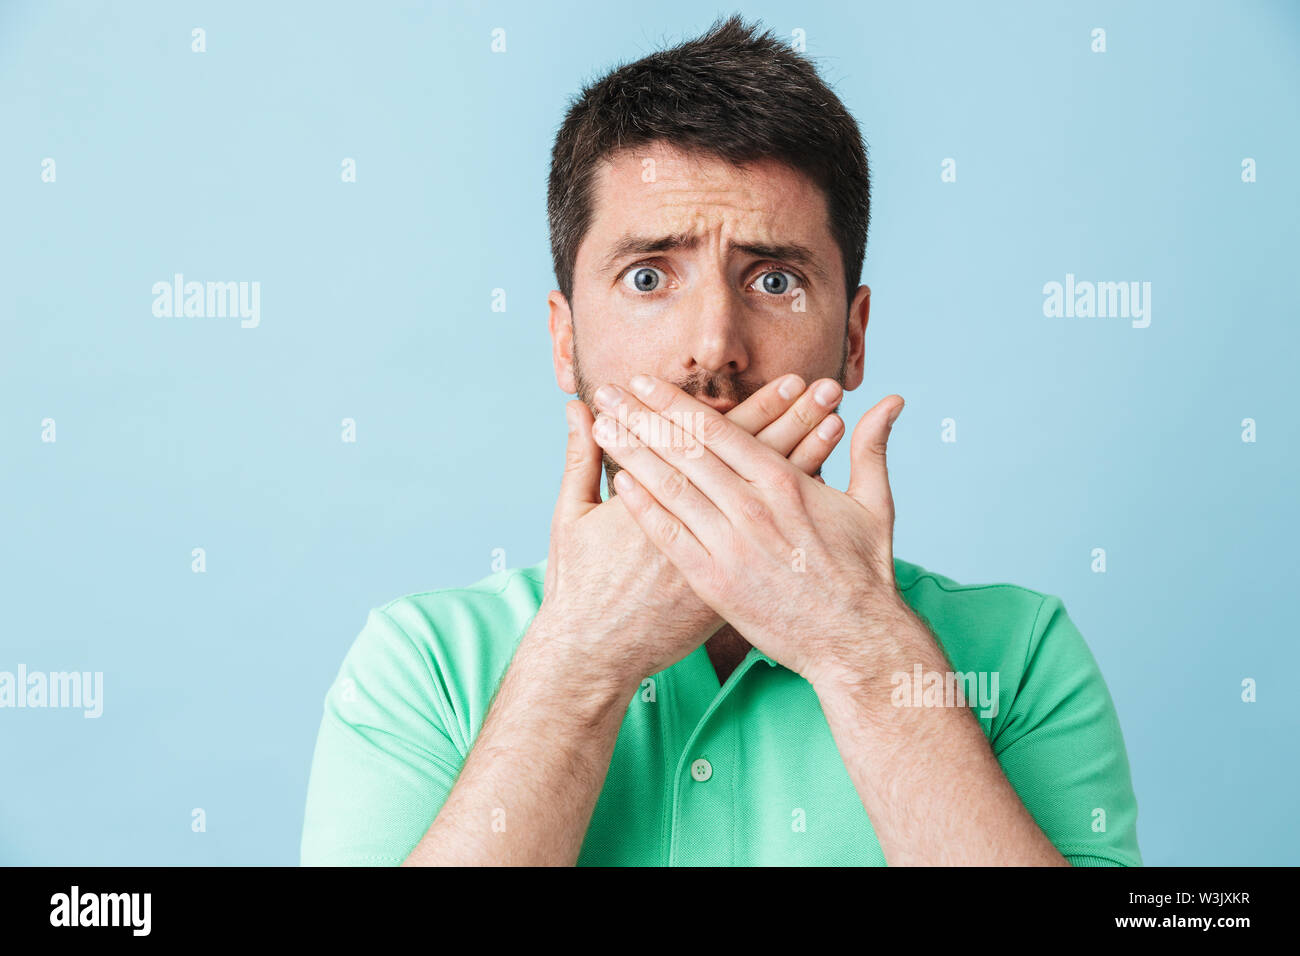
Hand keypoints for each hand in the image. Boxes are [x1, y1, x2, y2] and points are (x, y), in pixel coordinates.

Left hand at [588, 373, 908, 687]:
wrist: (855, 641)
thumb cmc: (865, 573)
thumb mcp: (874, 504)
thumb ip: (871, 448)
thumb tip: (892, 402)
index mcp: (784, 482)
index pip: (718, 430)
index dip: (676, 403)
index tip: (646, 383)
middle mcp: (752, 507)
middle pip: (684, 450)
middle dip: (641, 417)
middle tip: (608, 392)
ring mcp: (731, 545)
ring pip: (670, 486)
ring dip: (631, 452)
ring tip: (601, 426)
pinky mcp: (715, 581)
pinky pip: (670, 536)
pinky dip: (643, 508)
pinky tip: (618, 484)